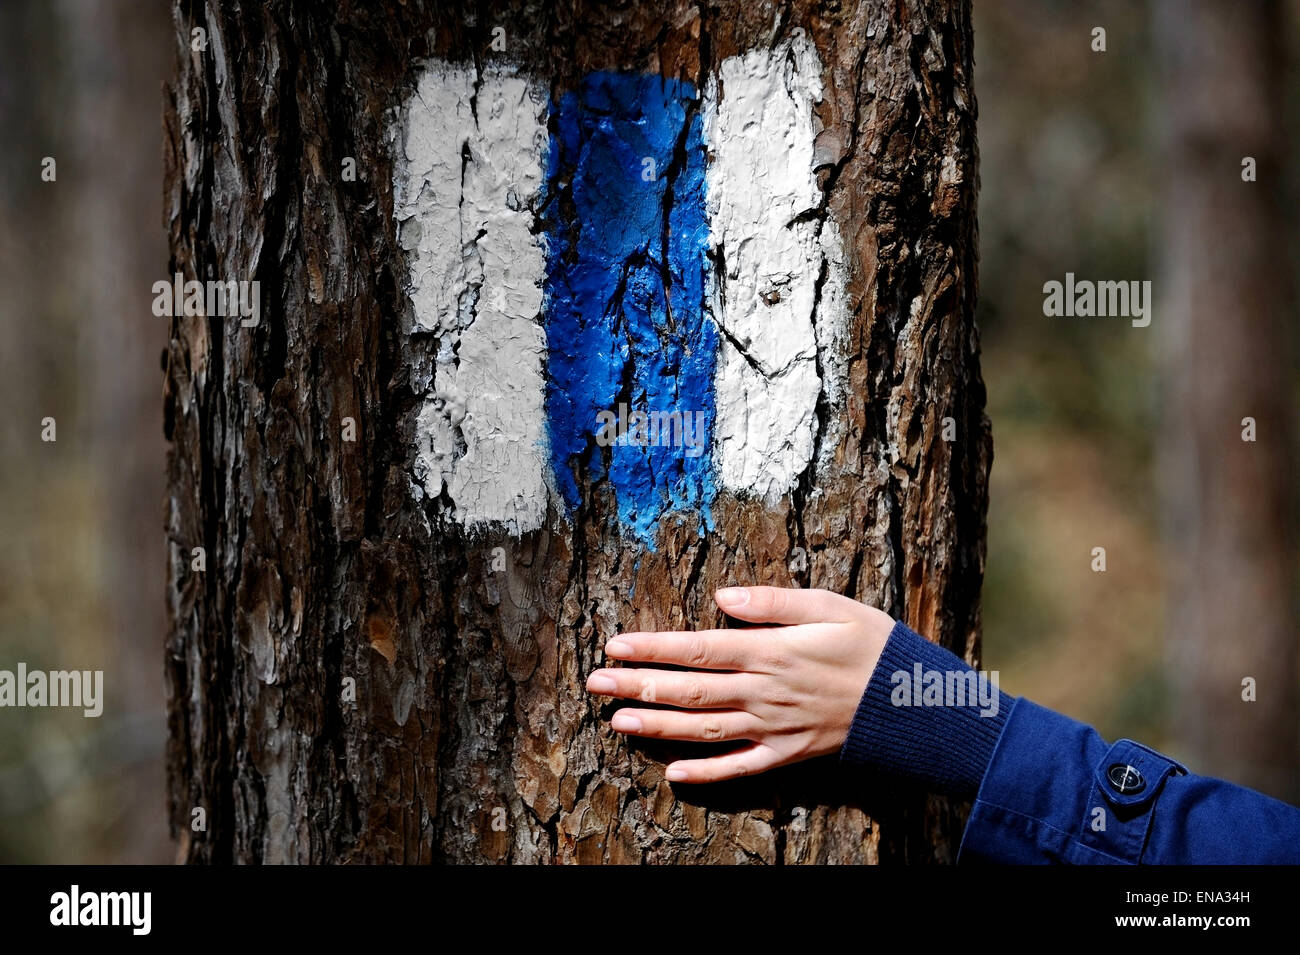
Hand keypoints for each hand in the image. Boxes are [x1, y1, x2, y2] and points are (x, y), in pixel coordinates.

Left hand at [586, 586, 894, 782]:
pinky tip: (673, 772)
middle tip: (594, 683)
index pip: (698, 648)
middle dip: (638, 686)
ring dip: (658, 727)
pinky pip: (740, 768)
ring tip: (616, 721)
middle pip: (690, 690)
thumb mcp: (830, 606)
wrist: (917, 704)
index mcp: (772, 651)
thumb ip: (773, 601)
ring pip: (705, 729)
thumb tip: (723, 595)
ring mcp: (774, 729)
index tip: (615, 645)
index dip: (653, 648)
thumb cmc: (873, 645)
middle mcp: (765, 692)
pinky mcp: (788, 755)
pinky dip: (706, 773)